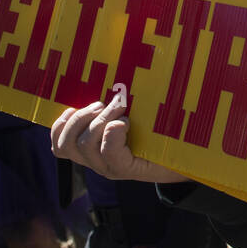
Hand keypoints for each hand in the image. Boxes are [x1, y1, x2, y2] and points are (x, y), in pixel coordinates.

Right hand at [50, 99, 187, 183]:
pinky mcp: (128, 169)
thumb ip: (112, 104)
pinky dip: (113, 133)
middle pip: (66, 145)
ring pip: (84, 146)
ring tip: (120, 109)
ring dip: (99, 121)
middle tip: (103, 104)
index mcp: (92, 149)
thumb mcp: (132, 113)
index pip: (59, 145)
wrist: (187, 155)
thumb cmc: (159, 130)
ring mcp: (110, 167)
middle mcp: (97, 161)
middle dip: (80, 119)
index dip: (59, 126)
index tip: (75, 106)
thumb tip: (104, 77)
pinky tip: (126, 123)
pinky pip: (109, 153)